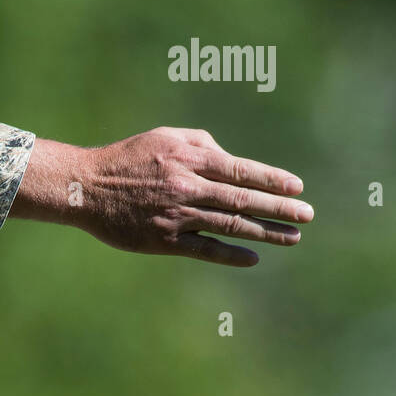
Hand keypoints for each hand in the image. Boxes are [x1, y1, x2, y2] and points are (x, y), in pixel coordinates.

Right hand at [12, 127, 312, 266]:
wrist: (87, 187)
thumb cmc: (128, 159)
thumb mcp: (166, 137)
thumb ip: (201, 144)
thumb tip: (230, 159)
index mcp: (191, 158)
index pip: (242, 170)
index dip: (272, 180)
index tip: (297, 188)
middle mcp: (189, 187)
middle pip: (244, 200)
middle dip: (280, 209)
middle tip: (307, 216)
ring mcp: (178, 216)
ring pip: (230, 225)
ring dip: (264, 233)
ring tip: (291, 239)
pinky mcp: (164, 240)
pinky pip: (204, 249)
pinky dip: (230, 254)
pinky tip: (253, 258)